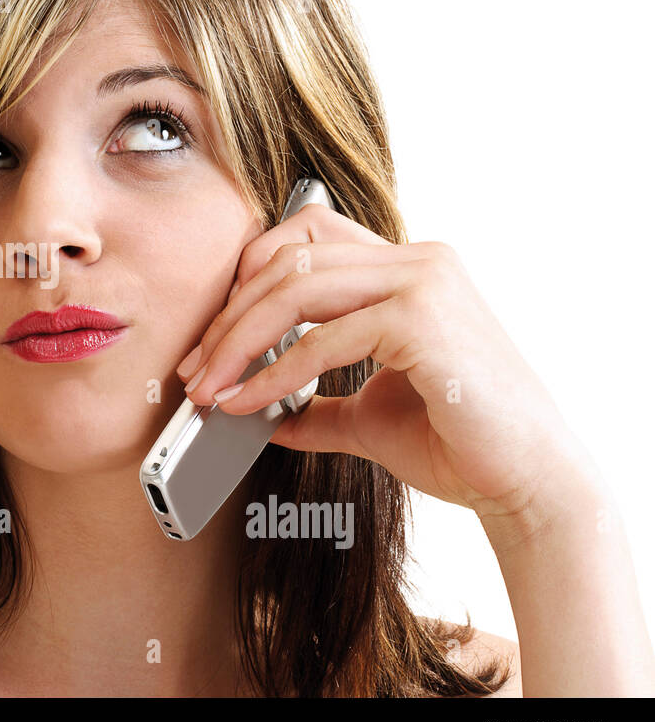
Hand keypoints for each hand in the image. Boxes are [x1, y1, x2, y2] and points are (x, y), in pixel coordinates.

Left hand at [174, 203, 582, 525]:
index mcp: (407, 268)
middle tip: (195, 369)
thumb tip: (256, 410)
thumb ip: (313, 402)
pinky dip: (273, 374)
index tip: (211, 339)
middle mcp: (419, 260)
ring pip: (297, 288)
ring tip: (208, 388)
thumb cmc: (459, 442)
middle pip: (289, 261)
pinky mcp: (423, 318)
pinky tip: (246, 404)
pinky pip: (323, 339)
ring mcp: (424, 282)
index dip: (247, 281)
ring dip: (237, 342)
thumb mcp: (367, 414)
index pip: (305, 240)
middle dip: (229, 318)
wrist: (527, 482)